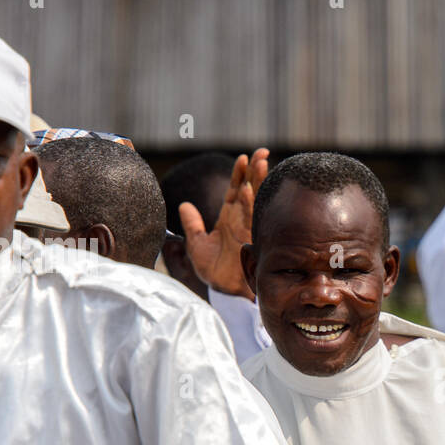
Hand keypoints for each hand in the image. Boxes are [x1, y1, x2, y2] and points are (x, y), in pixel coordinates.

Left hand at [178, 148, 269, 299]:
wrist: (224, 292)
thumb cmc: (214, 272)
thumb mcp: (197, 244)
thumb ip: (192, 225)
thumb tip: (184, 205)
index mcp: (229, 219)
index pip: (235, 191)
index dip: (239, 174)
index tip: (243, 158)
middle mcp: (241, 220)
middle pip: (250, 189)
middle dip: (255, 171)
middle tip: (261, 153)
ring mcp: (247, 228)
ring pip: (254, 199)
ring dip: (257, 180)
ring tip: (261, 161)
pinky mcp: (249, 239)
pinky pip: (250, 217)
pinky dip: (248, 203)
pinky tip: (247, 189)